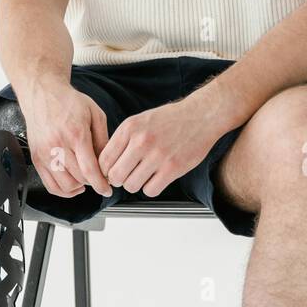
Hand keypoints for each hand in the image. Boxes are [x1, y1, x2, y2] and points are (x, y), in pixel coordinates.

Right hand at [19, 82, 111, 197]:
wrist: (42, 94)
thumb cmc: (69, 102)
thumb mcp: (95, 114)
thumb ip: (103, 140)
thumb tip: (108, 163)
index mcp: (76, 134)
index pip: (89, 170)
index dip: (100, 184)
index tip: (107, 189)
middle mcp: (58, 146)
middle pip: (79, 179)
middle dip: (92, 182)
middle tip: (99, 178)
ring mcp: (45, 154)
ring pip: (65, 185)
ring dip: (79, 187)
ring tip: (85, 180)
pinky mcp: (37, 159)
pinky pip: (50, 185)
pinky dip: (63, 190)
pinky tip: (73, 185)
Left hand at [97, 93, 228, 196]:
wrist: (202, 115)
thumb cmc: (170, 120)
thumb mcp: (139, 121)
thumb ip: (122, 141)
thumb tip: (104, 165)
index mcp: (129, 128)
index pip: (104, 160)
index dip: (105, 170)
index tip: (111, 172)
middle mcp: (141, 141)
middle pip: (115, 176)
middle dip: (119, 180)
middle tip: (127, 176)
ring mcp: (157, 155)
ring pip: (131, 186)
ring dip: (135, 184)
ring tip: (143, 175)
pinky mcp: (173, 168)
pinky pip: (150, 190)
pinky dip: (151, 188)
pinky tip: (156, 178)